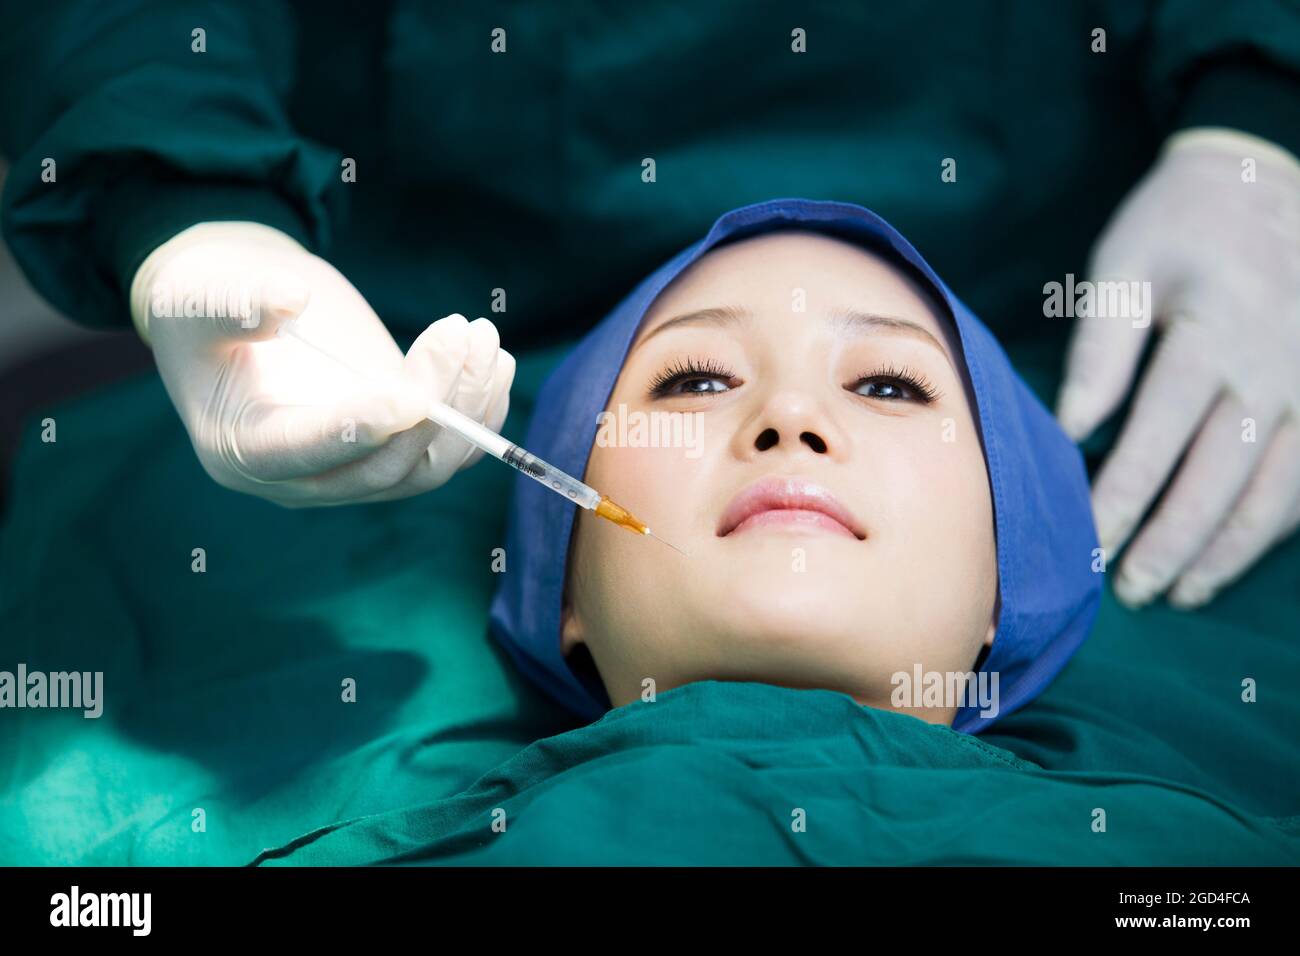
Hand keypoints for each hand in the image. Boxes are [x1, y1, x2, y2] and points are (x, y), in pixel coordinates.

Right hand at [129, 221, 513, 505]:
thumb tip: (291, 300)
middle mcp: (302, 477)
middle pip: (382, 468)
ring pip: (427, 467)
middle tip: (460, 335)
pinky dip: (481, 416)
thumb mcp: (200, 297)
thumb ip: (236, 303)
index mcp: (242, 450)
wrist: (236, 310)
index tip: (409, 393)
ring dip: (467, 410)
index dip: (359, 428)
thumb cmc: (206, 304)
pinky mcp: (391, 449)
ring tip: (485, 341)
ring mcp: (352, 470)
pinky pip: (449, 454)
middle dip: (431, 405)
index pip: (306, 453)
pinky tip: (498, 365)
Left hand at [1056, 128, 1299, 608]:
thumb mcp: (1125, 267)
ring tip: (1183, 592)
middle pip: (1219, 479)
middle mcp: (1272, 372)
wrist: (1268, 177)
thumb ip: (1100, 350)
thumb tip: (1071, 429)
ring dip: (1228, 550)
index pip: (1157, 440)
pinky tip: (1240, 551)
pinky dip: (1277, 522)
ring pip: (1274, 490)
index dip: (1123, 500)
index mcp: (1213, 336)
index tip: (1089, 544)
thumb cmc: (1179, 223)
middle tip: (1131, 590)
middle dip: (1172, 543)